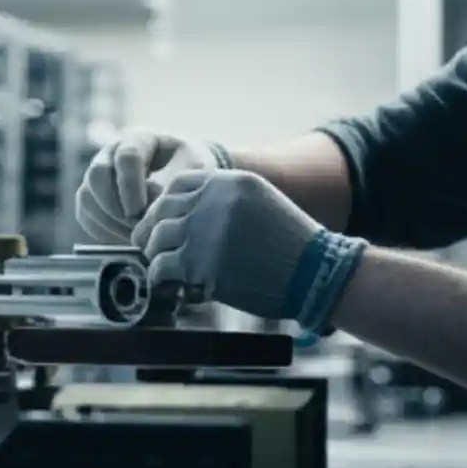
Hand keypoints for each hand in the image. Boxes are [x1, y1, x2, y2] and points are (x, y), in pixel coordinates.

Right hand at [75, 130, 226, 242]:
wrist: (184, 180)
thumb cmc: (190, 172)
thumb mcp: (191, 173)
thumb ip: (168, 189)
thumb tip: (142, 215)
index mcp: (140, 138)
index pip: (126, 156)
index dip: (131, 187)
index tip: (142, 211)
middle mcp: (112, 151)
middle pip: (97, 175)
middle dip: (116, 207)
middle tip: (138, 227)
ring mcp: (99, 173)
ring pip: (87, 197)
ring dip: (109, 222)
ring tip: (136, 236)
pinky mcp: (93, 195)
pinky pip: (85, 214)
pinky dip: (102, 230)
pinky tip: (125, 237)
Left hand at [131, 170, 321, 320]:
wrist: (316, 273)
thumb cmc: (293, 246)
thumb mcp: (261, 203)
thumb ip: (226, 202)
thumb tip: (187, 216)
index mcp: (229, 181)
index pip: (178, 184)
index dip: (163, 205)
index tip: (160, 221)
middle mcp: (213, 200)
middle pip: (161, 210)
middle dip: (150, 230)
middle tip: (149, 247)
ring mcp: (205, 230)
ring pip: (157, 238)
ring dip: (154, 255)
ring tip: (160, 268)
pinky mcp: (201, 263)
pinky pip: (161, 267)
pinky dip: (158, 278)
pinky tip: (164, 286)